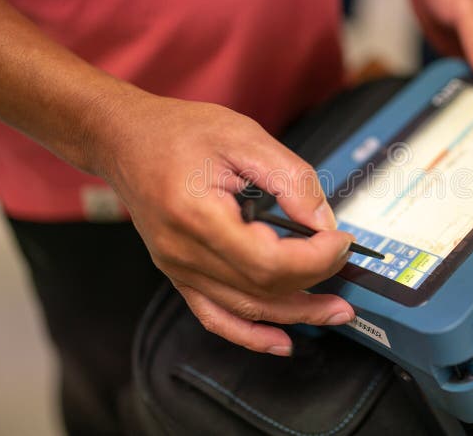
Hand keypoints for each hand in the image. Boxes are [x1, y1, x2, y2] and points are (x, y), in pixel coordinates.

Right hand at [97, 94, 354, 355]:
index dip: (315, 259)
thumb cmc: (179, 132)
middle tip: (348, 272)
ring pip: (245, 309)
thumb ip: (290, 179)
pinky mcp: (178, 274)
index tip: (342, 240)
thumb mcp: (244, 138)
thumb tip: (323, 220)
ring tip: (335, 311)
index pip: (268, 261)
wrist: (124, 140)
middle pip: (261, 290)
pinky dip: (251, 334)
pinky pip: (216, 317)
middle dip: (314, 284)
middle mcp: (184, 252)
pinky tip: (281, 341)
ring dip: (295, 314)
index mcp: (198, 215)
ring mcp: (178, 269)